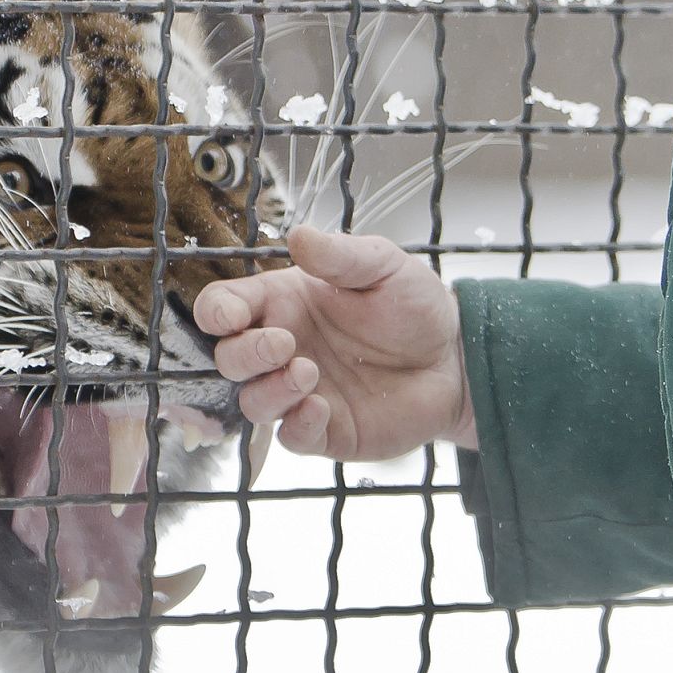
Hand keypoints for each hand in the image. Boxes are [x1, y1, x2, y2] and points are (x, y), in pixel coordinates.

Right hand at [193, 225, 475, 459]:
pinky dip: (296, 425)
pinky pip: (290, 437)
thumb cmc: (414, 306)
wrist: (456, 359)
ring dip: (269, 390)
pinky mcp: (325, 430)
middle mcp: (284, 349)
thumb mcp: (384, 267)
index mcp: (283, 303)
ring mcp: (300, 392)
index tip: (233, 315)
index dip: (216, 312)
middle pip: (229, 358)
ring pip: (252, 402)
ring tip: (308, 373)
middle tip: (285, 343)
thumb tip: (297, 235)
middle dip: (245, 352)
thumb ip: (340, 255)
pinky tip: (320, 407)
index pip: (224, 307)